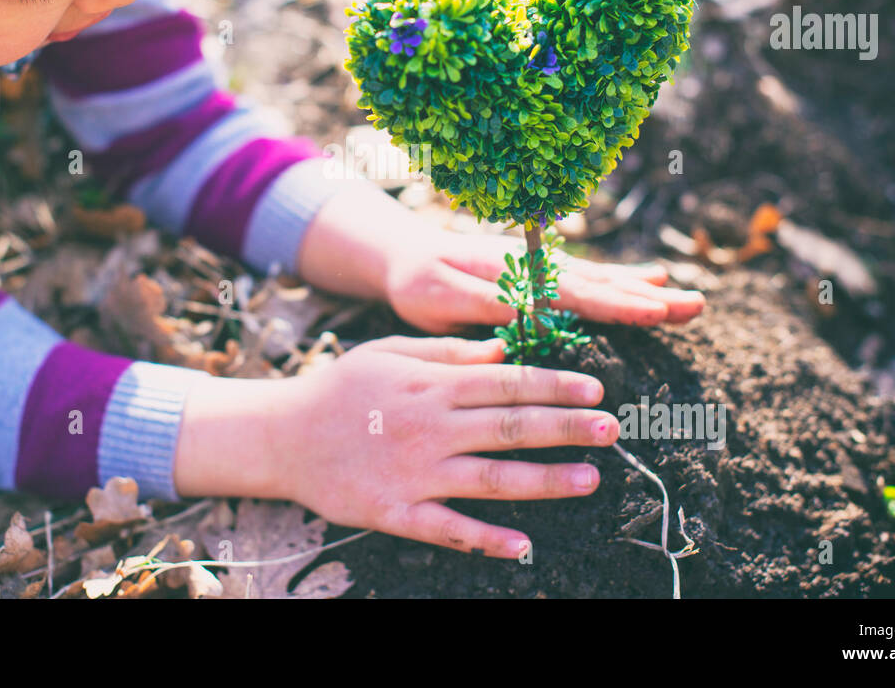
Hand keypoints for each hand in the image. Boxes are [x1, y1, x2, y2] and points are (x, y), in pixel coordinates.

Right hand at [272, 335, 618, 557]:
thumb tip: (504, 349)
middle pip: (509, 427)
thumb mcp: (392, 353)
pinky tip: (523, 545)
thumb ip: (448, 353)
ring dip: (544, 479)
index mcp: (430, 385)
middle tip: (611, 430)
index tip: (594, 390)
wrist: (283, 435)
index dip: (554, 386)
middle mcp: (429, 427)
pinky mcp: (395, 511)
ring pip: (490, 477)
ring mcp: (414, 472)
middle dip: (565, 428)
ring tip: (590, 479)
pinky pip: (447, 529)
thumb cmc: (342, 388)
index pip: (505, 383)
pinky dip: (486, 539)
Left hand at [383, 230, 705, 333]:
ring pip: (603, 282)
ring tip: (691, 301)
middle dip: (648, 299)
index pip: (573, 294)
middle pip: (601, 286)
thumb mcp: (440, 297)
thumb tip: (527, 316)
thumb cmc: (417, 283)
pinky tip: (654, 282)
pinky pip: (591, 281)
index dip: (614, 305)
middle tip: (696, 307)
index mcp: (514, 274)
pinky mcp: (544, 276)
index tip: (654, 312)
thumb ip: (483, 304)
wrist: (404, 256)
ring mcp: (544, 270)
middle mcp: (538, 268)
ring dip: (646, 293)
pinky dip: (624, 282)